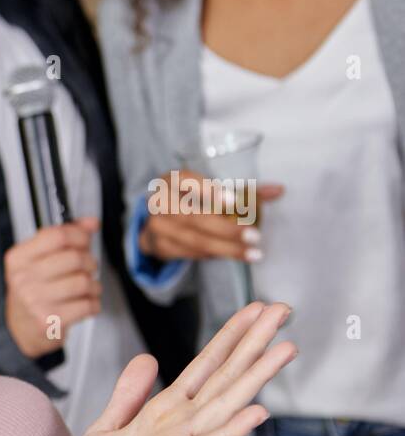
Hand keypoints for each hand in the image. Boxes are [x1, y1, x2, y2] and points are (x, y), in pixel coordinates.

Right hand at [4, 216, 101, 357]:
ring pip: (84, 282)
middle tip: (87, 267)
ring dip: (93, 284)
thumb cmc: (32, 291)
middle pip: (74, 258)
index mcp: (18, 259)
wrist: (21, 329)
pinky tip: (84, 303)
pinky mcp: (50, 320)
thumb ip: (63, 238)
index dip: (79, 235)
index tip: (85, 239)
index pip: (57, 236)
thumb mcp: (38, 260)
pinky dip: (93, 303)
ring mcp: (36, 301)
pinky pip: (87, 304)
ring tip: (86, 288)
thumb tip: (91, 223)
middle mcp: (23, 279)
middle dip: (89, 261)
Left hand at [53, 301, 295, 435]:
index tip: (256, 306)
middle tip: (285, 308)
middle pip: (222, 379)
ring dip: (253, 377)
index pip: (204, 368)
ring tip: (286, 347)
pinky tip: (257, 412)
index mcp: (162, 416)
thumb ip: (130, 395)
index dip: (228, 337)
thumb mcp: (106, 428)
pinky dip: (229, 431)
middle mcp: (177, 429)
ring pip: (221, 406)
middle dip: (252, 344)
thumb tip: (151, 358)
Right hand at [140, 169, 282, 261]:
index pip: (186, 180)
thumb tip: (279, 190)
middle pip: (194, 217)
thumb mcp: (211, 191)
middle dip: (227, 229)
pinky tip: (230, 255)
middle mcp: (159, 202)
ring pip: (194, 239)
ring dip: (225, 248)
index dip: (208, 190)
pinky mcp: (159, 246)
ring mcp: (157, 226)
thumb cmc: (190, 202)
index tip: (233, 202)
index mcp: (171, 180)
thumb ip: (244, 191)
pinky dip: (212, 255)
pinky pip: (189, 253)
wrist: (157, 223)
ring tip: (252, 253)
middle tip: (255, 236)